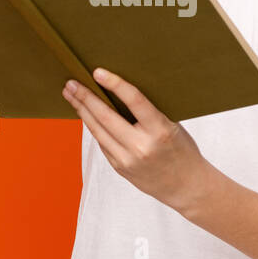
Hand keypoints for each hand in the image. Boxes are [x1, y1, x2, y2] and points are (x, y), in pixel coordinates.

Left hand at [61, 67, 212, 213]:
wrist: (186, 186)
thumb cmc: (181, 150)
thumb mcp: (172, 126)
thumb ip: (149, 112)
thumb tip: (119, 90)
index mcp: (160, 130)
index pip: (134, 100)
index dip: (114, 84)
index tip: (97, 72)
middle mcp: (141, 146)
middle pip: (106, 116)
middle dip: (85, 97)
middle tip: (71, 83)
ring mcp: (128, 159)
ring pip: (97, 130)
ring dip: (82, 111)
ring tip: (71, 95)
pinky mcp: (119, 168)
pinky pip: (102, 143)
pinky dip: (93, 126)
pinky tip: (85, 114)